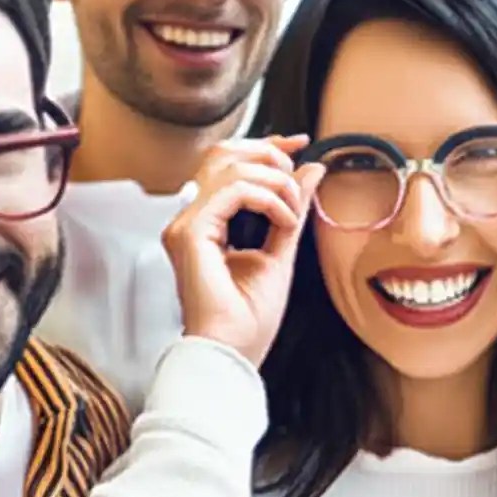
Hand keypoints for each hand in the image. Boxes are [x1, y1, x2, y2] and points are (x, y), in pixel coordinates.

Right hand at [164, 136, 324, 367]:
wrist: (233, 352)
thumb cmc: (248, 319)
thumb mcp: (282, 249)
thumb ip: (292, 208)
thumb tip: (311, 170)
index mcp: (207, 222)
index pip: (229, 164)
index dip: (265, 146)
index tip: (300, 143)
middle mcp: (191, 219)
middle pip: (224, 154)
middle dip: (269, 154)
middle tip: (297, 176)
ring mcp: (185, 224)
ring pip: (230, 167)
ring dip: (274, 181)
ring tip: (292, 211)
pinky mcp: (189, 233)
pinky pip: (232, 190)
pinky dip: (267, 198)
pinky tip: (283, 220)